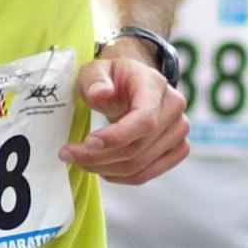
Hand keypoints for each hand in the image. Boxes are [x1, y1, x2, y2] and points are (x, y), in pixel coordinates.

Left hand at [63, 42, 187, 183]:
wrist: (132, 85)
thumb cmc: (112, 78)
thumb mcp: (95, 70)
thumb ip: (95, 80)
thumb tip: (101, 95)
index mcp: (155, 84)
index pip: (144, 119)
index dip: (117, 136)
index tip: (88, 141)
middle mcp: (174, 108)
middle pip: (137, 148)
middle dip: (98, 156)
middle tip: (68, 153)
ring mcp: (179, 131)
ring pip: (139, 166)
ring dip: (104, 169)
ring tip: (80, 160)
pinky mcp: (177, 150)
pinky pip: (145, 175)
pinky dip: (119, 177)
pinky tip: (101, 167)